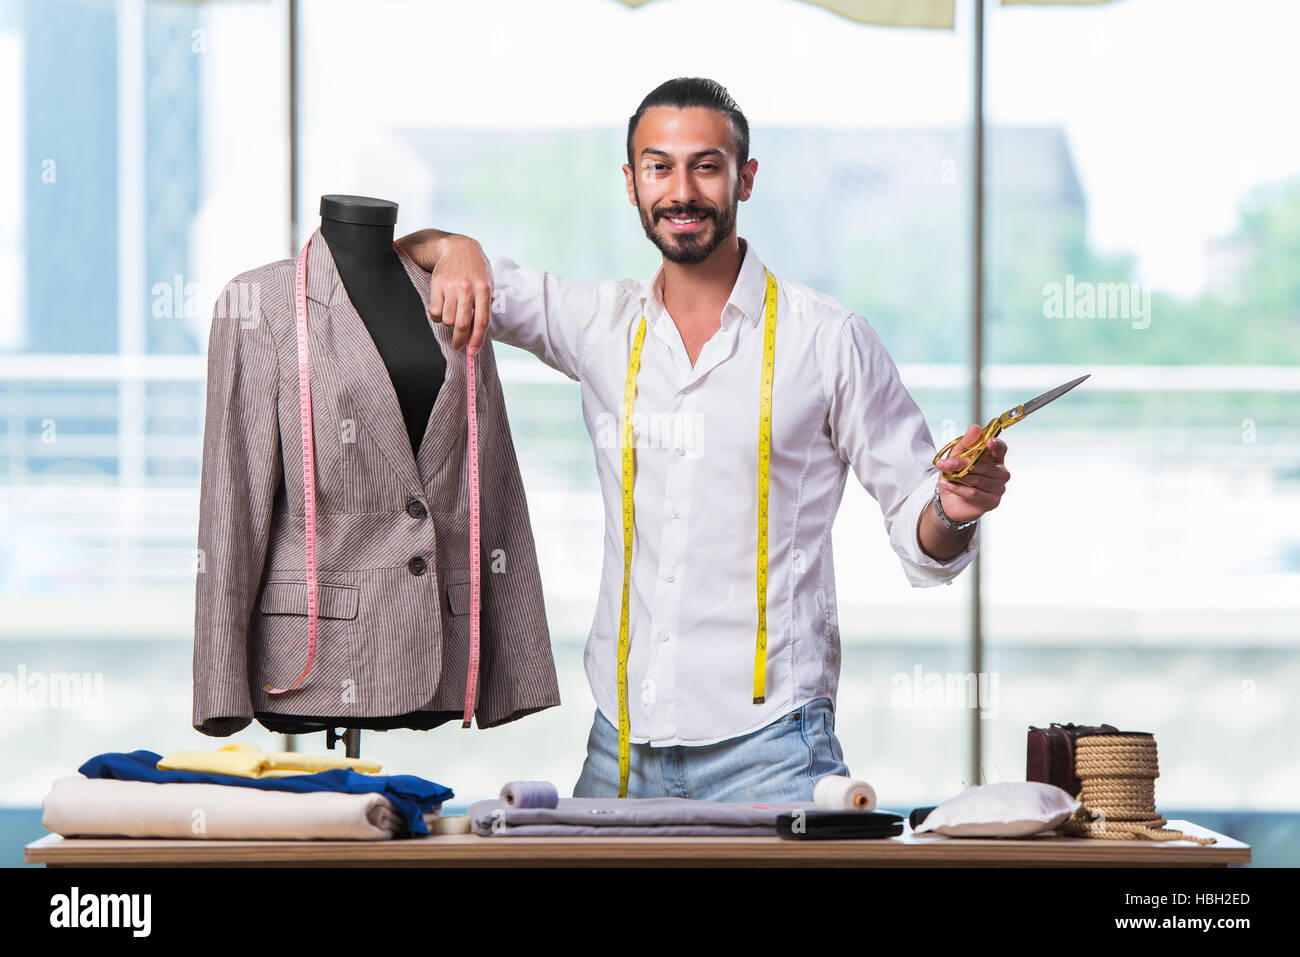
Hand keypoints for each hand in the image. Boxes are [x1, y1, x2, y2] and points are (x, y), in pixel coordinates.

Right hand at [427, 236, 492, 355]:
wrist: (458, 247)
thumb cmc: (476, 269)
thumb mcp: (488, 283)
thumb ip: (485, 305)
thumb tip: (477, 333)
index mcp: (484, 289)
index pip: (481, 321)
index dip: (476, 340)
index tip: (472, 352)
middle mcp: (467, 289)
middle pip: (462, 324)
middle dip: (459, 340)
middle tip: (457, 346)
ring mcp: (451, 286)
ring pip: (446, 319)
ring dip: (448, 325)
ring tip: (451, 319)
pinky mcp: (437, 284)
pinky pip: (434, 310)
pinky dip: (437, 317)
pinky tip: (441, 311)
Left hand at [935, 425, 1009, 523]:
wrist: (950, 500)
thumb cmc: (957, 475)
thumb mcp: (957, 456)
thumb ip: (965, 443)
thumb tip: (975, 427)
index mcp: (995, 457)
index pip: (1001, 449)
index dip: (996, 445)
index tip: (989, 442)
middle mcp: (1001, 472)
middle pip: (985, 466)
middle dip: (963, 464)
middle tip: (947, 463)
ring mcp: (999, 488)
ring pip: (978, 480)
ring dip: (959, 477)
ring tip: (945, 475)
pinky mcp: (992, 501)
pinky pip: (975, 493)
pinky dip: (958, 488)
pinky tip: (947, 484)